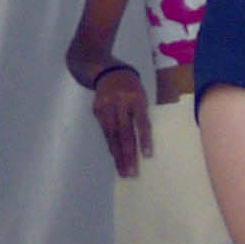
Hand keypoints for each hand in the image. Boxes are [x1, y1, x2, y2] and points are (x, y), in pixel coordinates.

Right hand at [91, 64, 150, 178]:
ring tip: (123, 171)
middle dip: (128, 154)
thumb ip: (143, 114)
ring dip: (118, 155)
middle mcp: (119, 103)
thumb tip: (147, 140)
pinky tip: (115, 158)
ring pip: (112, 135)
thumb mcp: (142, 94)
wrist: (105, 70)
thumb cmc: (132, 86)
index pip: (141, 122)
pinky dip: (111, 146)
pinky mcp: (97, 111)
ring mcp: (106, 107)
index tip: (147, 156)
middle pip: (124, 132)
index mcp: (136, 98)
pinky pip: (105, 132)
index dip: (144, 139)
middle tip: (131, 173)